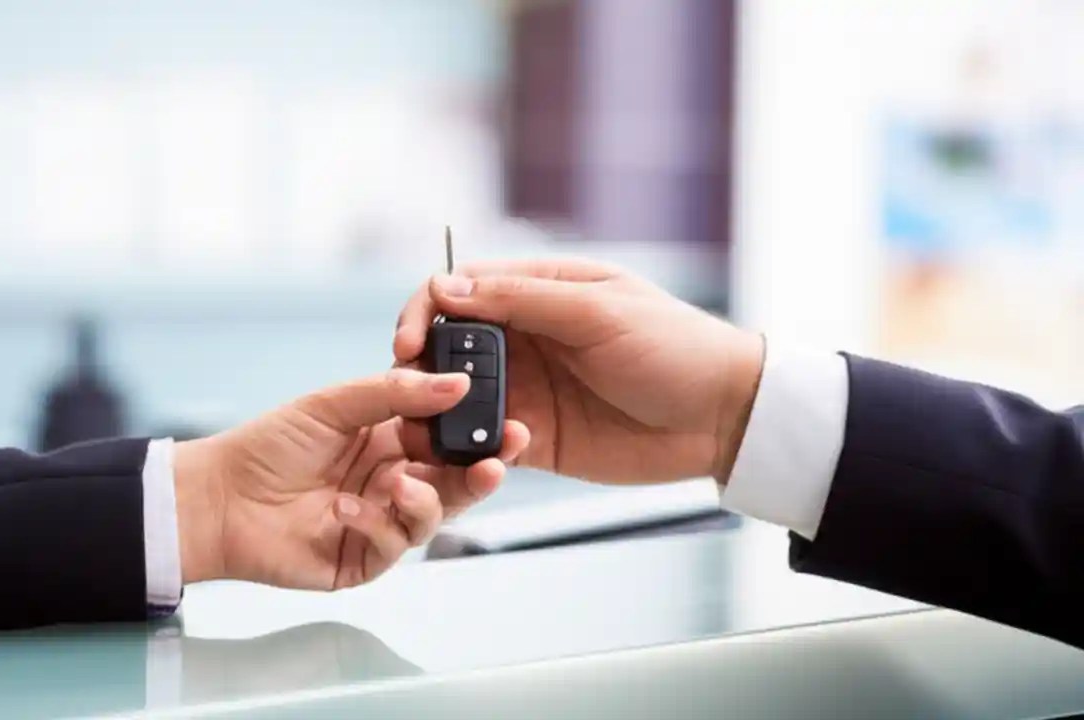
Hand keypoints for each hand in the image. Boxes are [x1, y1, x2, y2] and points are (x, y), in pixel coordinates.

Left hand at [172, 368, 529, 589]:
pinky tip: (347, 509)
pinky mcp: (363, 558)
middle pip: (454, 480)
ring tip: (399, 483)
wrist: (219, 498)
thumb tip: (455, 382)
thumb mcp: (335, 404)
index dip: (478, 431)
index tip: (506, 421)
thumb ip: (396, 392)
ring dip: (424, 499)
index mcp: (392, 440)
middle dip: (480, 472)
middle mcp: (393, 480)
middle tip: (495, 461)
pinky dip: (376, 524)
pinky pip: (391, 545)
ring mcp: (381, 521)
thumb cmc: (270, 446)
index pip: (449, 435)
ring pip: (432, 515)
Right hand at [394, 259, 762, 485]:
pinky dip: (470, 451)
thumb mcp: (599, 312)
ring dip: (436, 413)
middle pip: (447, 346)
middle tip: (409, 392)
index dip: (424, 311)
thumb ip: (522, 301)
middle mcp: (525, 338)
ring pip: (458, 397)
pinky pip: (487, 444)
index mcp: (539, 292)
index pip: (460, 290)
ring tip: (426, 434)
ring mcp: (528, 389)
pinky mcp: (537, 439)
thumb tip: (447, 288)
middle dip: (419, 367)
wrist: (723, 418)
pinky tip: (479, 457)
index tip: (408, 342)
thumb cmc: (675, 348)